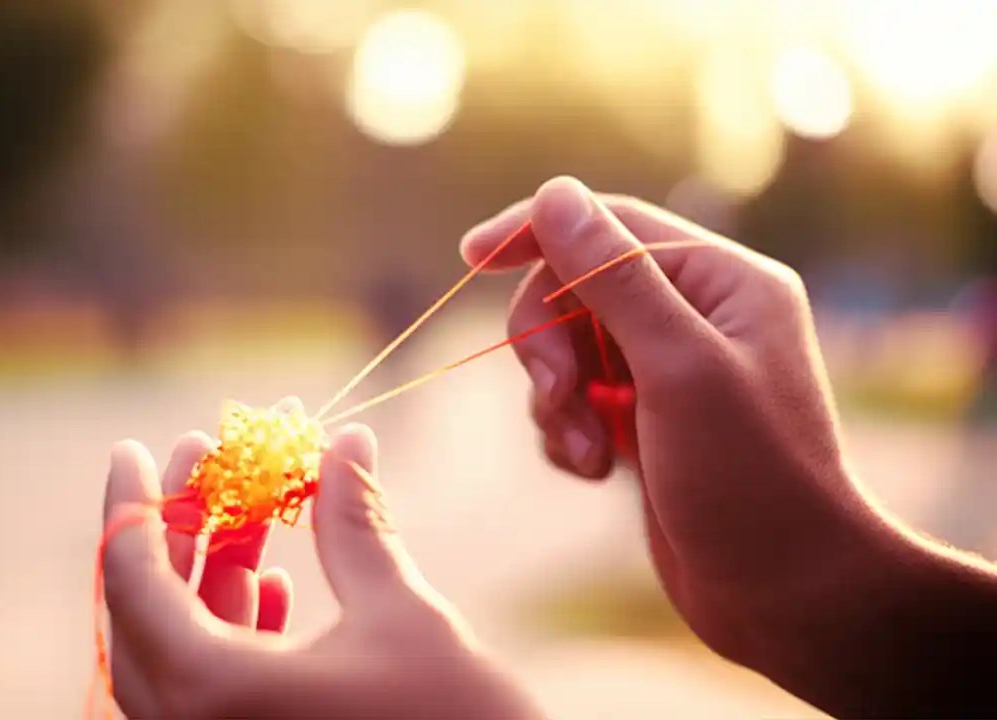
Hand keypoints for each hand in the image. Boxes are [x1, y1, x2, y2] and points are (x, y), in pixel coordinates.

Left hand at [101, 422, 541, 719]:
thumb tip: (347, 441)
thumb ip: (355, 524)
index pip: (132, 578)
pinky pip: (211, 689)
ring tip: (251, 503)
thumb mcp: (401, 614)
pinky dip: (232, 630)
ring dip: (211, 571)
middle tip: (207, 454)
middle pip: (148, 610)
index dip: (130, 505)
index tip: (134, 450)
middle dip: (178, 527)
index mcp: (210, 690)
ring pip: (182, 647)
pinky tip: (277, 586)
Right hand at [461, 177, 926, 712]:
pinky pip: (577, 400)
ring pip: (568, 349)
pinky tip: (593, 471)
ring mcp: (670, 372)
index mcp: (723, 281)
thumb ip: (615, 279)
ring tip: (589, 454)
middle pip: (577, 289)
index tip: (471, 255)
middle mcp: (698, 315)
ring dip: (558, 399)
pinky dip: (568, 431)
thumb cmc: (750, 480)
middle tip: (560, 399)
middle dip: (550, 344)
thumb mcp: (677, 368)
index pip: (610, 225)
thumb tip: (555, 194)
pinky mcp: (648, 422)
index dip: (537, 231)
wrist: (789, 596)